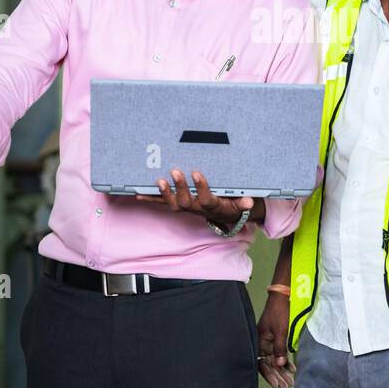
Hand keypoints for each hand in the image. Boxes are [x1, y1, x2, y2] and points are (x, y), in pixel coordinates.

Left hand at [134, 169, 258, 230]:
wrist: (223, 216)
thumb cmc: (231, 204)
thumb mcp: (239, 204)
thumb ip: (243, 203)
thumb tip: (250, 202)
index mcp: (212, 206)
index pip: (206, 199)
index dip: (201, 187)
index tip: (197, 173)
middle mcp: (197, 208)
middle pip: (186, 202)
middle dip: (180, 188)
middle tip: (176, 171)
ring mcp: (186, 206)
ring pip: (173, 203)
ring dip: (164, 193)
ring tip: (159, 181)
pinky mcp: (178, 204)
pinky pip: (163, 202)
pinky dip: (151, 198)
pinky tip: (139, 193)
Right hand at [257, 291, 294, 387]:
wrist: (283, 296)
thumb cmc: (279, 311)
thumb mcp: (280, 330)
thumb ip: (279, 348)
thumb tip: (280, 364)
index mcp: (259, 340)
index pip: (261, 362)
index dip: (269, 374)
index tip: (277, 384)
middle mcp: (262, 342)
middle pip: (268, 363)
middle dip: (278, 375)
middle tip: (287, 386)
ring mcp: (269, 340)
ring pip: (274, 360)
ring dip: (282, 370)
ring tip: (290, 380)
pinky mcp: (276, 337)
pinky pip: (279, 353)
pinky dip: (285, 361)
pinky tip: (291, 368)